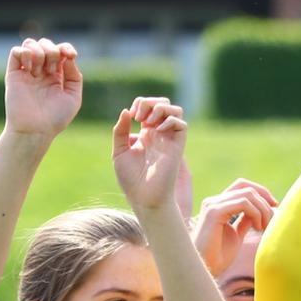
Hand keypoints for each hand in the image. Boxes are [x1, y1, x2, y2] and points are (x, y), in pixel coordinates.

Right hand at [3, 38, 82, 138]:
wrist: (35, 129)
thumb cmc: (55, 118)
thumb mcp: (73, 97)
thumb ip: (74, 75)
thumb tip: (68, 57)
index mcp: (57, 75)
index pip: (60, 51)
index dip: (66, 48)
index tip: (70, 55)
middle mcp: (41, 71)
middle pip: (46, 44)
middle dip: (52, 51)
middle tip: (52, 70)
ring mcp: (27, 71)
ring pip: (30, 44)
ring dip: (39, 52)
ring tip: (40, 70)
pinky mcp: (13, 74)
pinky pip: (16, 51)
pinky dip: (25, 53)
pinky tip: (31, 69)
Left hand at [111, 97, 188, 213]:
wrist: (144, 197)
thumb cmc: (131, 180)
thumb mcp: (119, 151)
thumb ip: (121, 131)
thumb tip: (126, 111)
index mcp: (146, 134)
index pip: (149, 107)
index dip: (140, 103)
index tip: (132, 117)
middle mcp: (159, 134)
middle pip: (163, 104)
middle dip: (150, 102)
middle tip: (139, 116)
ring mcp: (169, 139)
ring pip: (175, 110)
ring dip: (160, 109)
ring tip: (149, 121)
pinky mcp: (177, 146)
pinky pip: (181, 124)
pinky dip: (169, 121)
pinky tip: (158, 130)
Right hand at [193, 178, 278, 276]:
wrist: (205, 270)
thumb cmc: (218, 257)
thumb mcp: (237, 234)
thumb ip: (245, 220)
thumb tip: (262, 210)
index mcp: (218, 205)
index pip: (242, 186)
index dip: (262, 193)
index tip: (274, 207)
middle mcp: (214, 201)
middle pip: (246, 186)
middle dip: (265, 201)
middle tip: (273, 221)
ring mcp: (213, 205)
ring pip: (247, 194)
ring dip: (263, 209)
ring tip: (264, 228)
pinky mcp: (214, 212)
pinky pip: (243, 203)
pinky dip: (256, 213)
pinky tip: (257, 228)